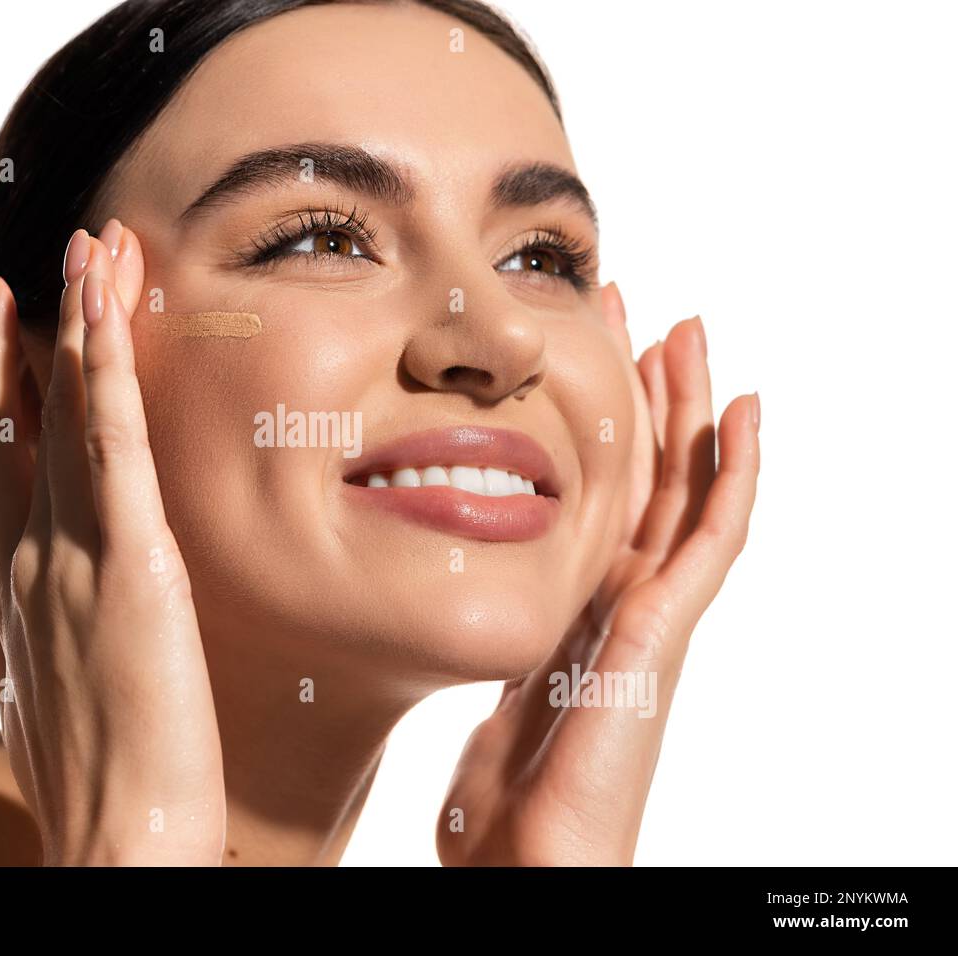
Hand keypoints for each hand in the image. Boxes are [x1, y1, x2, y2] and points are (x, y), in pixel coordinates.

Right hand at [0, 222, 225, 865]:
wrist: (114, 847)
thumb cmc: (86, 789)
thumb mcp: (32, 705)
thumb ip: (9, 652)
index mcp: (13, 594)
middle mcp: (28, 564)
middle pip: (10, 429)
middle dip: (10, 346)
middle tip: (10, 273)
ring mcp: (71, 561)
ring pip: (68, 421)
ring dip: (75, 330)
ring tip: (86, 254)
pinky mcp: (132, 570)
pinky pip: (117, 453)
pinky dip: (110, 376)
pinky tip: (111, 313)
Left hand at [436, 288, 759, 865]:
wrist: (530, 866)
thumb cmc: (502, 808)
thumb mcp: (479, 698)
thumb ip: (483, 649)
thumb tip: (447, 617)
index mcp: (576, 614)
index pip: (595, 500)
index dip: (594, 432)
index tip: (577, 361)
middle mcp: (619, 605)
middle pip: (644, 481)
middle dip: (642, 399)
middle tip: (636, 317)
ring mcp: (650, 618)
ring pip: (684, 492)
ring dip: (691, 412)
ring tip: (691, 335)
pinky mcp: (665, 633)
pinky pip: (713, 538)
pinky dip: (736, 474)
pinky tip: (745, 412)